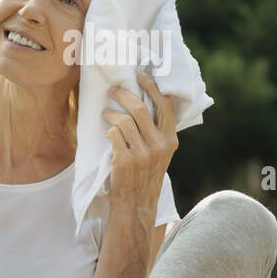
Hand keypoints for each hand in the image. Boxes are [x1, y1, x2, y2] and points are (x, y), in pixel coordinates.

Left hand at [102, 71, 177, 209]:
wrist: (136, 203)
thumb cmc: (144, 175)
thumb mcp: (159, 153)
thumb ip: (156, 132)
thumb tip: (143, 102)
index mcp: (171, 140)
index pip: (165, 105)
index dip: (152, 87)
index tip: (140, 75)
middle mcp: (160, 145)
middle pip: (140, 108)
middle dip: (124, 95)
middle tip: (112, 91)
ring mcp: (143, 153)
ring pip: (124, 121)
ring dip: (111, 114)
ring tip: (105, 113)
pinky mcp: (126, 160)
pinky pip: (113, 135)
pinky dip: (108, 131)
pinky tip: (106, 134)